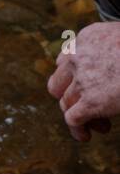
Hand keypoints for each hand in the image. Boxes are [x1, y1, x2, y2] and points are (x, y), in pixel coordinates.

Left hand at [47, 22, 119, 141]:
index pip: (66, 60)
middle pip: (59, 82)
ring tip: (102, 126)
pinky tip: (86, 136)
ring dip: (80, 115)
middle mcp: (79, 56)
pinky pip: (73, 119)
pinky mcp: (91, 101)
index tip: (88, 89)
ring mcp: (83, 79)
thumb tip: (110, 73)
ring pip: (66, 102)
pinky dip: (78, 130)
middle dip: (71, 97)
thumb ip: (113, 49)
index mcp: (89, 37)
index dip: (74, 78)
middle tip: (91, 109)